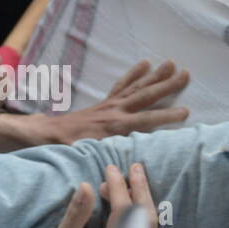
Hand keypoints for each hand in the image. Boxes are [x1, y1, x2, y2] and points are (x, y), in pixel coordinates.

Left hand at [0, 60, 189, 150]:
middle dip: (165, 85)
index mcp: (112, 127)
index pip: (144, 121)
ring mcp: (109, 105)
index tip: (185, 112)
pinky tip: (144, 64)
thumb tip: (116, 164)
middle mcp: (113, 112)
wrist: (42, 134)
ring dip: (154, 76)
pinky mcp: (103, 103)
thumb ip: (99, 156)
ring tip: (172, 63)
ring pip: (136, 87)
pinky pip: (121, 86)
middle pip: (144, 96)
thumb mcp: (80, 156)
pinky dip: (133, 74)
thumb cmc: (62, 149)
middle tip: (186, 73)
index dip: (165, 117)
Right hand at [0, 163, 156, 227]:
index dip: (119, 189)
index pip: (123, 215)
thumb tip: (87, 186)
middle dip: (141, 189)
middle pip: (146, 219)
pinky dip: (142, 208)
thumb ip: (76, 214)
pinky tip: (134, 194)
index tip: (110, 169)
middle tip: (135, 167)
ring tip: (135, 176)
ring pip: (150, 224)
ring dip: (144, 198)